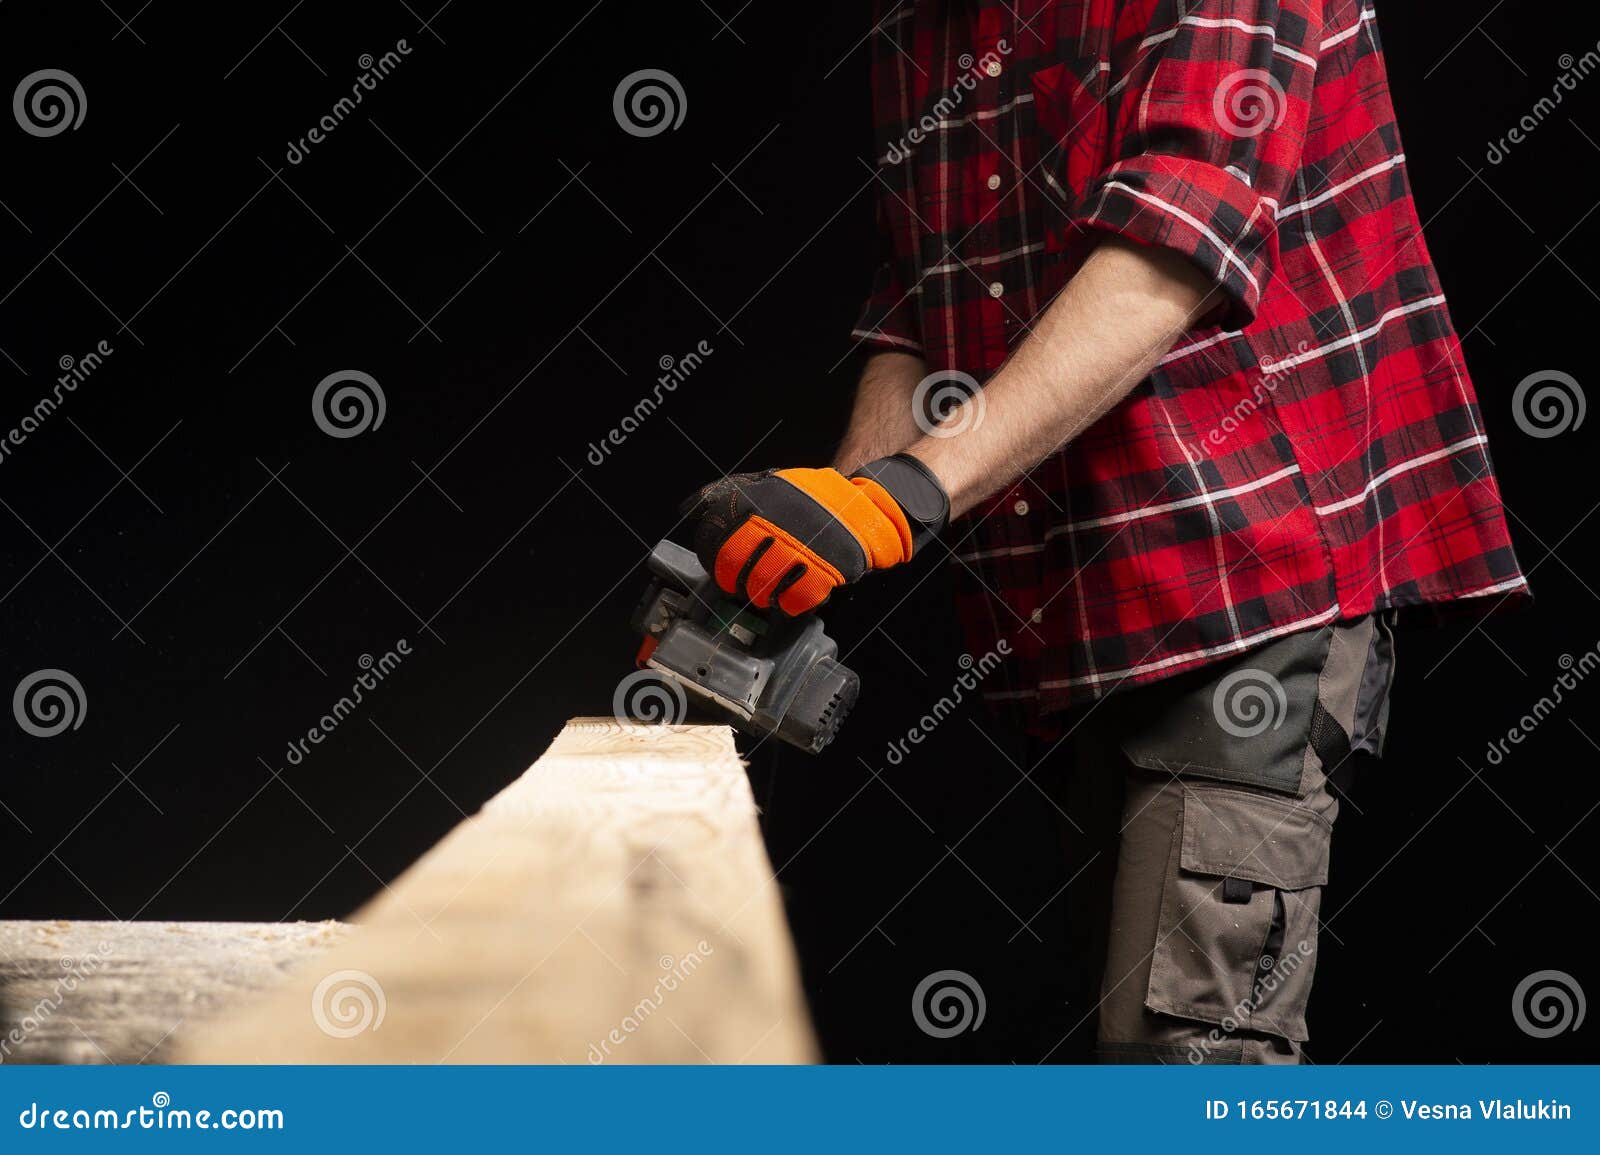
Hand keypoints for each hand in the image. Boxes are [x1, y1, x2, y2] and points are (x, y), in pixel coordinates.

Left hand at [679, 454, 948, 615]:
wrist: (863, 504)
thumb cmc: (811, 497)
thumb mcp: (768, 483)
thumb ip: (731, 494)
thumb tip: (692, 505)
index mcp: (756, 506)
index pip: (719, 549)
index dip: (719, 570)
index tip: (725, 576)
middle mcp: (774, 527)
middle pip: (738, 574)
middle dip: (739, 587)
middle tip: (747, 588)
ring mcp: (800, 550)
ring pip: (764, 590)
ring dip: (764, 598)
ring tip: (771, 593)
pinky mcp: (826, 570)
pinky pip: (797, 601)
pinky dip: (792, 604)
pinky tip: (793, 599)